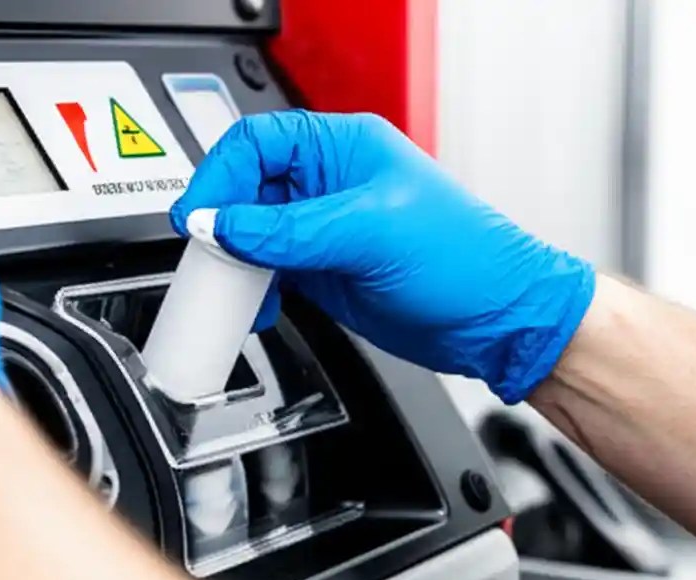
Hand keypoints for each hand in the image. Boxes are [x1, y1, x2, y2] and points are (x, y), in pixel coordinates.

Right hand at [170, 110, 594, 403]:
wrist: (497, 321)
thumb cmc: (464, 259)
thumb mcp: (366, 233)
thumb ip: (285, 230)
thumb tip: (220, 226)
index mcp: (342, 147)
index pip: (256, 143)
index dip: (220, 176)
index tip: (198, 216)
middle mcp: (328, 182)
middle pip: (246, 189)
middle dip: (222, 223)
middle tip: (208, 255)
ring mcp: (323, 228)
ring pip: (252, 234)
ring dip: (235, 262)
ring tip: (234, 287)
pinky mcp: (323, 269)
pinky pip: (268, 270)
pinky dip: (253, 289)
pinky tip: (258, 306)